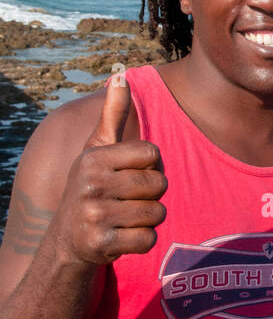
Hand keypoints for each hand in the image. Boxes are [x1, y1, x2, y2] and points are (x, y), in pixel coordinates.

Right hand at [52, 74, 167, 265]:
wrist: (66, 238)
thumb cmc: (91, 185)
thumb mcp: (97, 148)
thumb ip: (113, 113)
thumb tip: (120, 74)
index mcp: (95, 157)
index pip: (153, 155)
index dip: (149, 166)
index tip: (128, 174)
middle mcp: (92, 184)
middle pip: (159, 185)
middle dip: (151, 194)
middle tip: (127, 199)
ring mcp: (95, 215)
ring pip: (157, 213)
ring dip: (148, 218)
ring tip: (124, 217)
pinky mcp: (102, 243)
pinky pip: (149, 239)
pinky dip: (142, 241)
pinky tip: (123, 236)